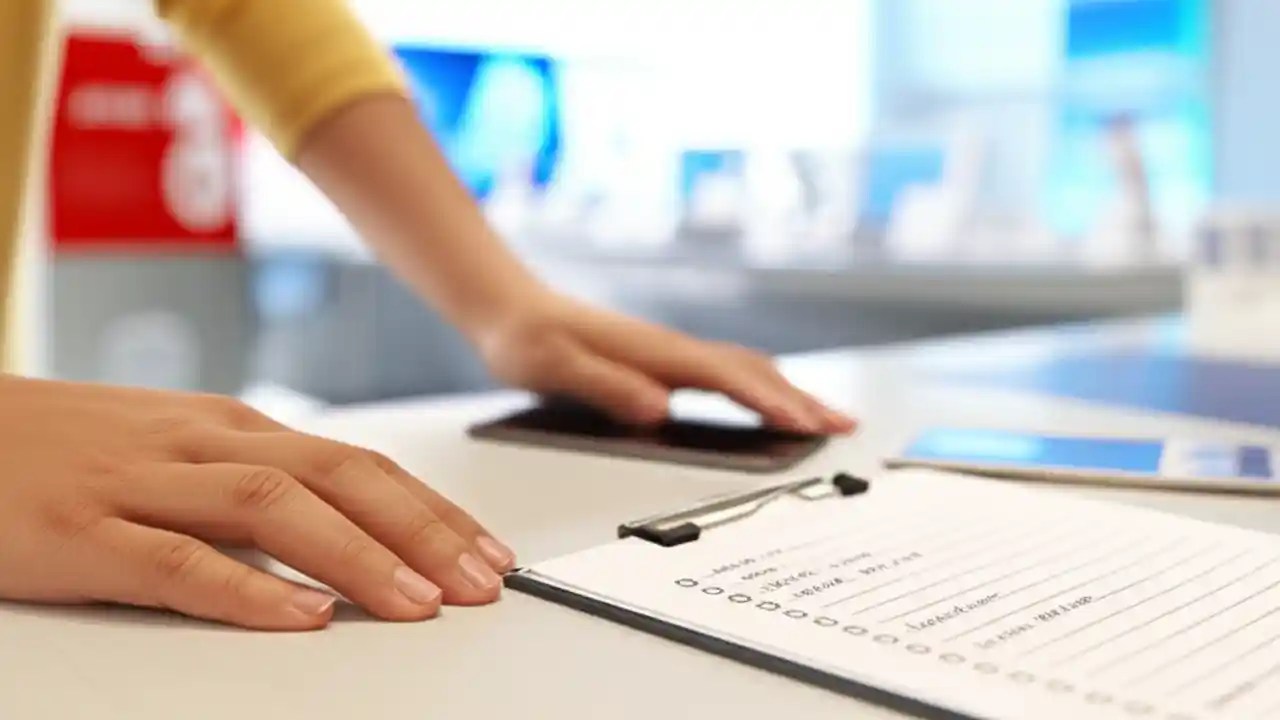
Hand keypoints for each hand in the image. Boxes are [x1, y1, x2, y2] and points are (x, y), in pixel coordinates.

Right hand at [0, 375, 513, 630]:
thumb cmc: (71, 446)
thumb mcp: (178, 449)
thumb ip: (257, 478)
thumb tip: (354, 524)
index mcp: (233, 428)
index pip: (361, 464)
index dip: (434, 510)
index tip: (489, 553)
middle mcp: (203, 444)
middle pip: (339, 479)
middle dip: (423, 531)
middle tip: (483, 583)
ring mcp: (143, 483)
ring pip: (274, 508)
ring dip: (358, 556)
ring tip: (419, 604)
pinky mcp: (82, 531)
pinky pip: (177, 562)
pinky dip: (246, 591)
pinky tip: (300, 619)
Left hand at [476, 292, 856, 433]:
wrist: (507, 305)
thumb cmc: (524, 337)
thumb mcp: (553, 365)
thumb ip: (604, 386)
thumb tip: (659, 410)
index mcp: (652, 353)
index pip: (725, 378)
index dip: (768, 402)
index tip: (805, 425)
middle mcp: (670, 349)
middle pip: (751, 372)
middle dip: (801, 399)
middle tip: (844, 424)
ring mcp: (669, 352)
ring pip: (744, 369)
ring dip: (789, 392)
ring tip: (825, 418)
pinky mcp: (661, 360)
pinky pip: (726, 373)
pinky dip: (761, 387)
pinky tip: (768, 400)